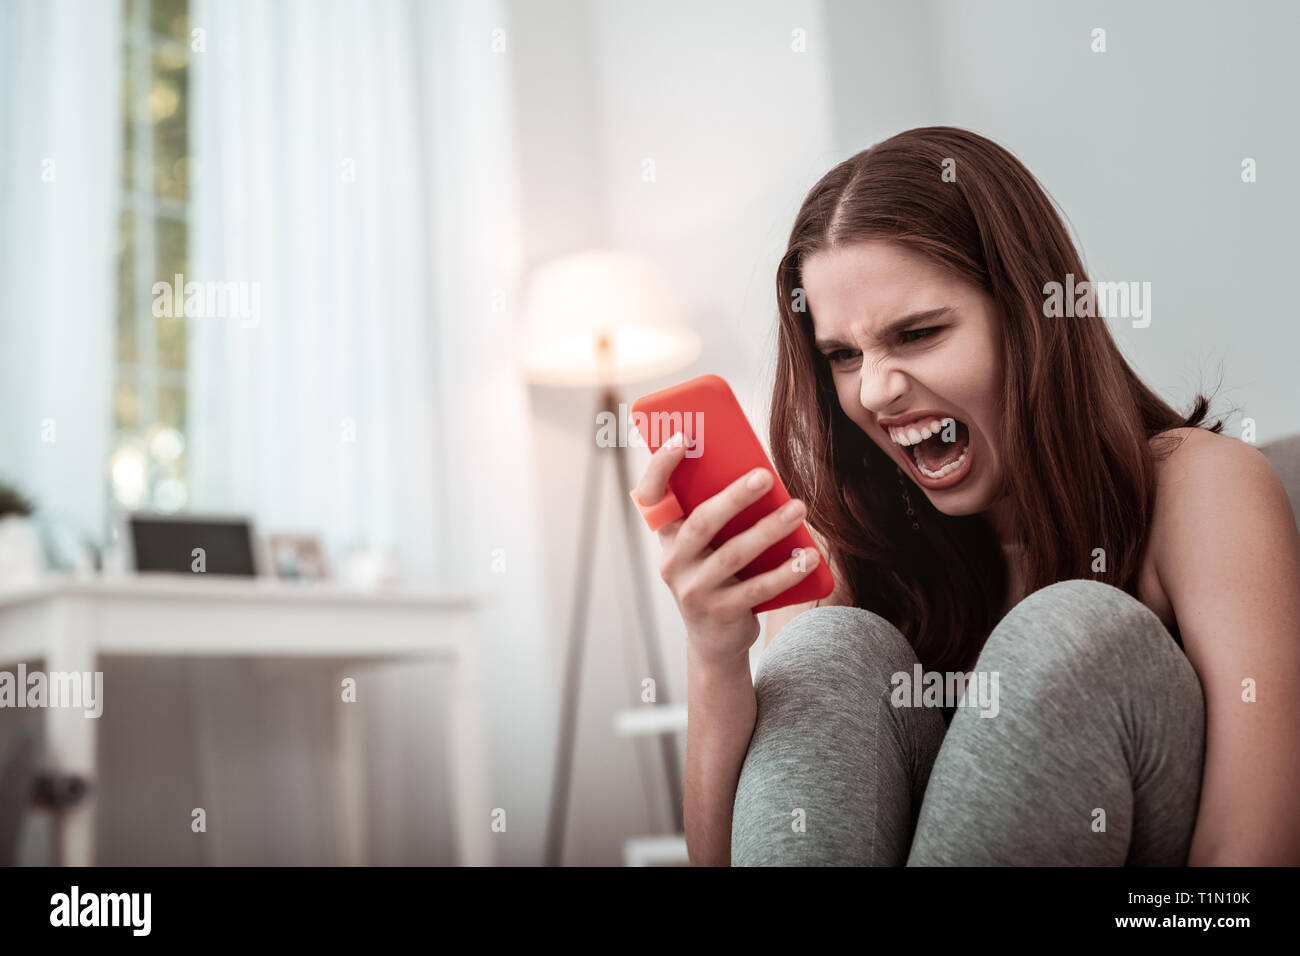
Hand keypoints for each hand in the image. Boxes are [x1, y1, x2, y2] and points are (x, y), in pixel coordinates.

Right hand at [630, 433, 821, 668]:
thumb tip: (759, 474)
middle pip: (701, 522)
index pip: (651, 495)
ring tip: (799, 509)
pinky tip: (808, 557)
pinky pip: (757, 589)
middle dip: (734, 496)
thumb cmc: (718, 574)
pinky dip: (785, 571)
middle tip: (766, 475)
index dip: (661, 465)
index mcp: (667, 536)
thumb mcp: (709, 544)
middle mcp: (673, 562)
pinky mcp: (719, 613)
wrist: (715, 639)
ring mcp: (694, 590)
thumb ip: (720, 513)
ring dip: (769, 529)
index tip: (682, 437)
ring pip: (733, 554)